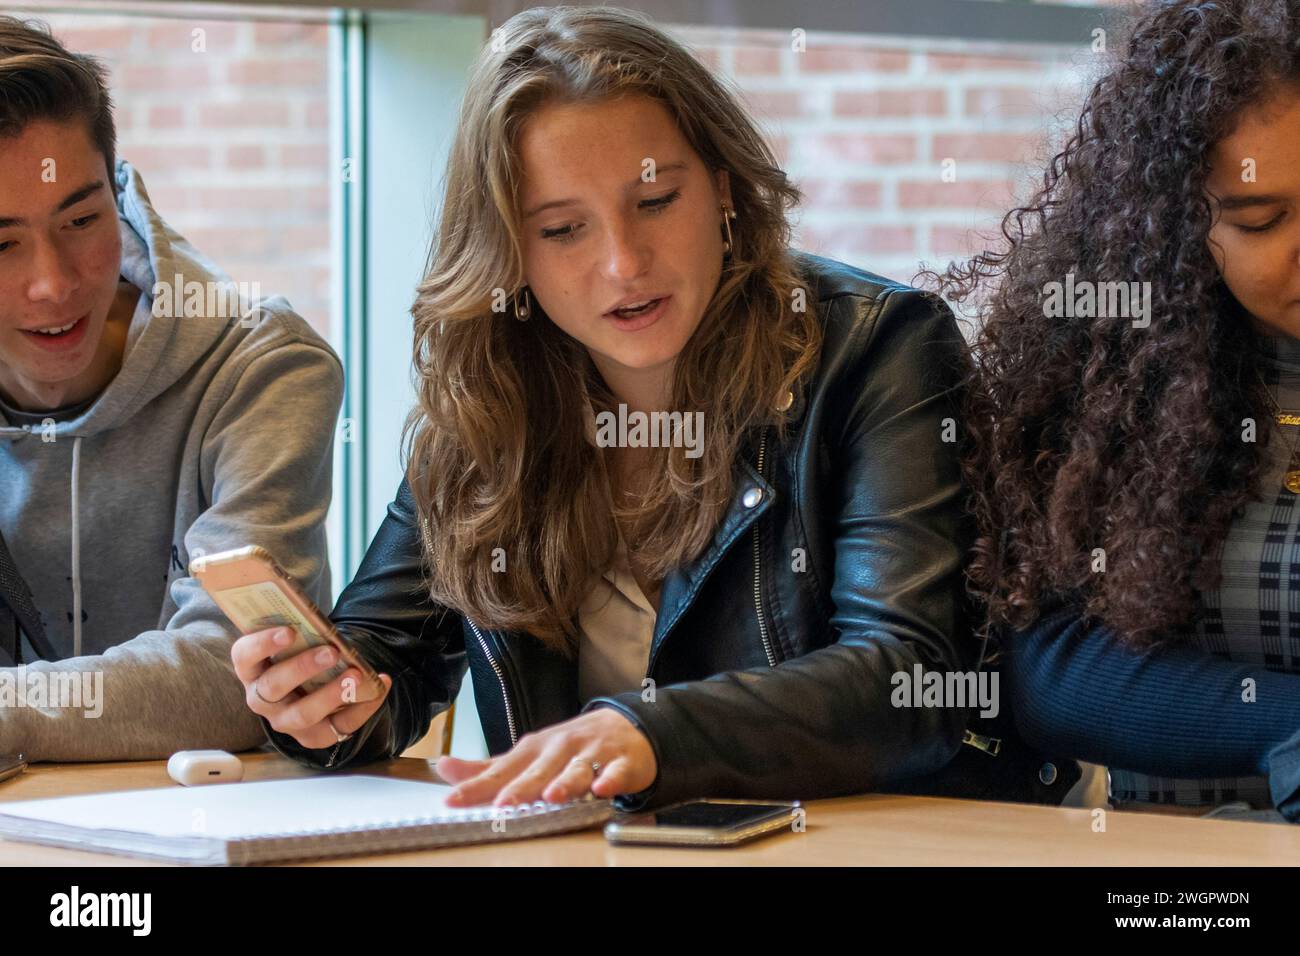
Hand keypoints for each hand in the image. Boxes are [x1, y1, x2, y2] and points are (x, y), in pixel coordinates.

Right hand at [231, 626, 391, 750]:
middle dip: (303, 667)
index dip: (262, 644)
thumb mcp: (295, 644)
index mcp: (252, 670)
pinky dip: (365, 705)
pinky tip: (382, 684)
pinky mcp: (315, 737)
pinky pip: (340, 725)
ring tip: (356, 674)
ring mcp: (286, 721)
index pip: (244, 656)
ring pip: (303, 714)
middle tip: (331, 651)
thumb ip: (301, 634)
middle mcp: (262, 699)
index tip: (289, 631)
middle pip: (274, 686)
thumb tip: (319, 619)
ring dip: (331, 694)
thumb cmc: (301, 656)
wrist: (315, 688)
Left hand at [436, 708, 656, 806]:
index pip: (501, 771)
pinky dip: (610, 779)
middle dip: (520, 787)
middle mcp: (559, 750)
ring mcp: (591, 754)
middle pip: (538, 771)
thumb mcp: (527, 756)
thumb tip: (445, 768)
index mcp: (534, 750)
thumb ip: (488, 768)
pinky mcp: (621, 762)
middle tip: (503, 803)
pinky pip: (616, 772)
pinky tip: (603, 788)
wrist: (624, 727)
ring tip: (551, 796)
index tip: (454, 800)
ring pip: (576, 770)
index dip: (477, 786)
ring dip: (564, 782)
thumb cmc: (570, 747)